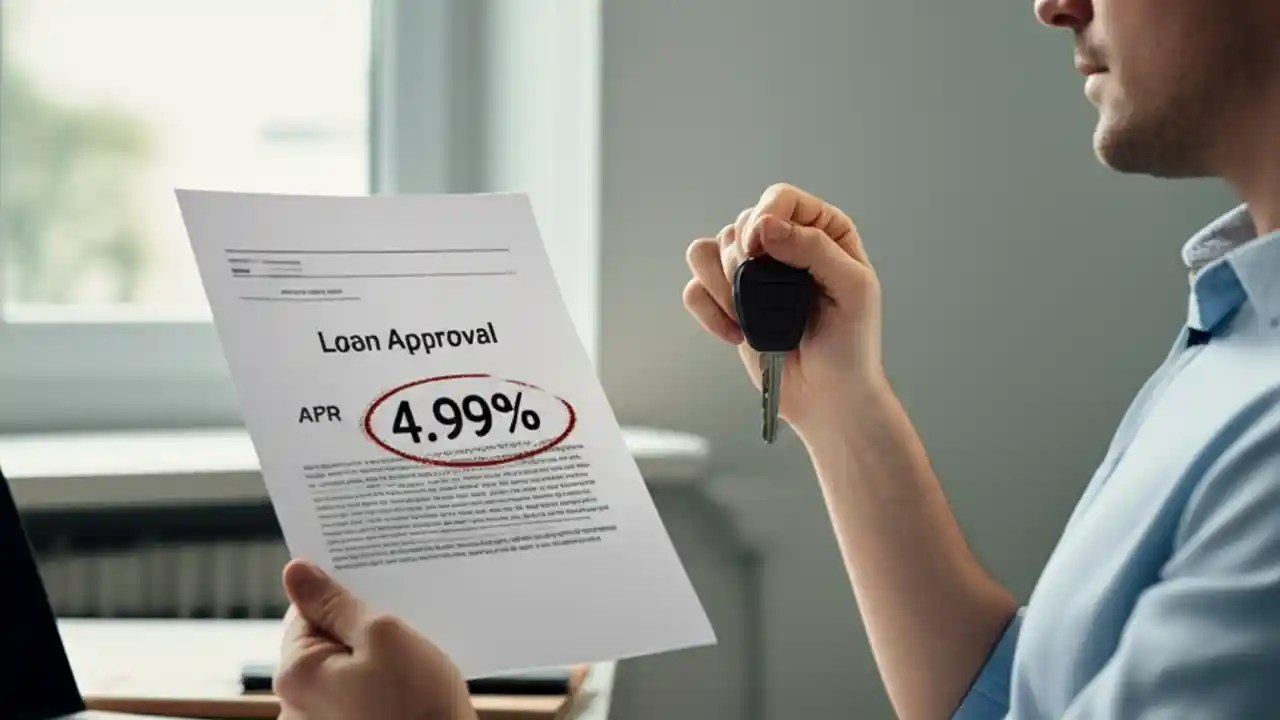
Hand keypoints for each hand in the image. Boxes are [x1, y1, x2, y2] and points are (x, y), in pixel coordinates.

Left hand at [274, 560, 476, 719]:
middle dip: (360, 630)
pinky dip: (378, 686)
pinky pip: (354, 695)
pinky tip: (407, 685)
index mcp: (296, 674)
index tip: (374, 592)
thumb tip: (297, 571)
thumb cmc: (419, 708)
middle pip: (325, 642)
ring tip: (409, 662)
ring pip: (343, 669)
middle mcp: (296, 705)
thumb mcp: (385, 637)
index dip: (342, 597)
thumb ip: (337, 602)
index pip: (306, 612)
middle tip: (400, 628)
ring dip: (372, 659)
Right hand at [682, 183, 883, 436]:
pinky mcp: (727, 304)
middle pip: (738, 224)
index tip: (758, 249)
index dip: (764, 216)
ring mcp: (752, 275)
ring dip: (723, 287)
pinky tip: (738, 334)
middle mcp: (782, 245)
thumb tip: (764, 226)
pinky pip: (694, 290)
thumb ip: (814, 249)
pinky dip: (709, 312)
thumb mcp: (852, 289)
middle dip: (745, 262)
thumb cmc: (851, 344)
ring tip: (754, 317)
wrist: (829, 396)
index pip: (780, 198)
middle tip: (769, 297)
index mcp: (820, 230)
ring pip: (706, 252)